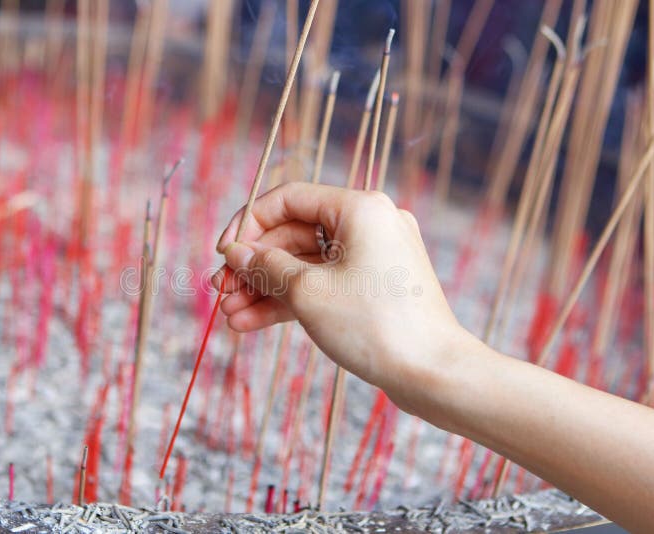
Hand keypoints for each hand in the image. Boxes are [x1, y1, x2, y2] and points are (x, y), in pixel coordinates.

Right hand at [212, 182, 470, 407]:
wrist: (433, 374)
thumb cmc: (375, 325)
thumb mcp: (307, 292)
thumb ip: (266, 265)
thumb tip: (236, 253)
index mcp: (359, 207)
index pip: (288, 199)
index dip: (248, 224)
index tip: (223, 255)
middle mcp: (369, 224)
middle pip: (294, 235)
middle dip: (254, 266)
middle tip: (220, 292)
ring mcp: (373, 257)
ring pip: (305, 265)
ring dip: (266, 288)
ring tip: (229, 315)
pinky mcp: (374, 288)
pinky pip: (323, 284)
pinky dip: (290, 301)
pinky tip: (251, 322)